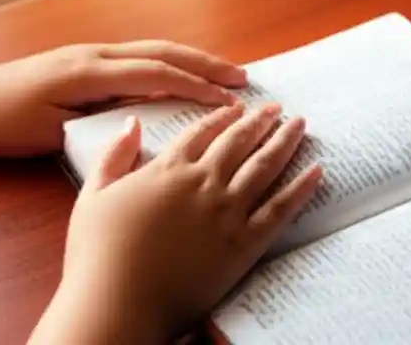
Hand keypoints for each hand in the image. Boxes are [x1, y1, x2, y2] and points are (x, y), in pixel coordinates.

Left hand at [0, 41, 246, 156]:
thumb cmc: (4, 123)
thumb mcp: (50, 132)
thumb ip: (97, 123)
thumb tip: (142, 121)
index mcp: (89, 71)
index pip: (155, 74)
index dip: (195, 85)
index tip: (227, 100)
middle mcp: (95, 54)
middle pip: (163, 51)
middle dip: (206, 64)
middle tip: (244, 78)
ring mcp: (91, 52)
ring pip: (154, 48)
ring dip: (192, 59)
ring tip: (226, 72)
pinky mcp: (87, 59)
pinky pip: (140, 55)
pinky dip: (171, 61)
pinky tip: (185, 73)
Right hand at [30, 104, 321, 344]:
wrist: (119, 302)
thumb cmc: (98, 255)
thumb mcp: (94, 195)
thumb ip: (114, 155)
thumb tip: (132, 123)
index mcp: (168, 169)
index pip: (202, 132)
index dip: (222, 117)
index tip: (237, 108)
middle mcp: (203, 183)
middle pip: (239, 142)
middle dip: (260, 122)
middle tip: (278, 109)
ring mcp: (227, 212)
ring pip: (265, 166)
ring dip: (285, 142)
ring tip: (300, 125)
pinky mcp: (245, 243)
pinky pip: (281, 208)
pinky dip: (301, 188)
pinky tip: (317, 171)